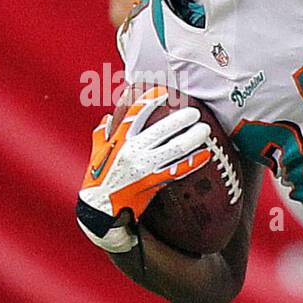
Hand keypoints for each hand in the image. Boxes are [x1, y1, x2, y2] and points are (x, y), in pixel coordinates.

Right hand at [76, 88, 211, 252]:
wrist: (99, 211)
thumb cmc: (98, 180)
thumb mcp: (97, 153)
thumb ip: (103, 134)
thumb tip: (108, 117)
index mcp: (117, 140)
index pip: (135, 114)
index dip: (150, 100)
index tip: (164, 91)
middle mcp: (130, 150)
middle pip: (160, 129)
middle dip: (180, 119)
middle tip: (196, 112)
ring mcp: (142, 167)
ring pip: (173, 149)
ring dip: (191, 138)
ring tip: (205, 130)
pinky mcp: (151, 183)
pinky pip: (177, 170)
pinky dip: (192, 162)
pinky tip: (206, 156)